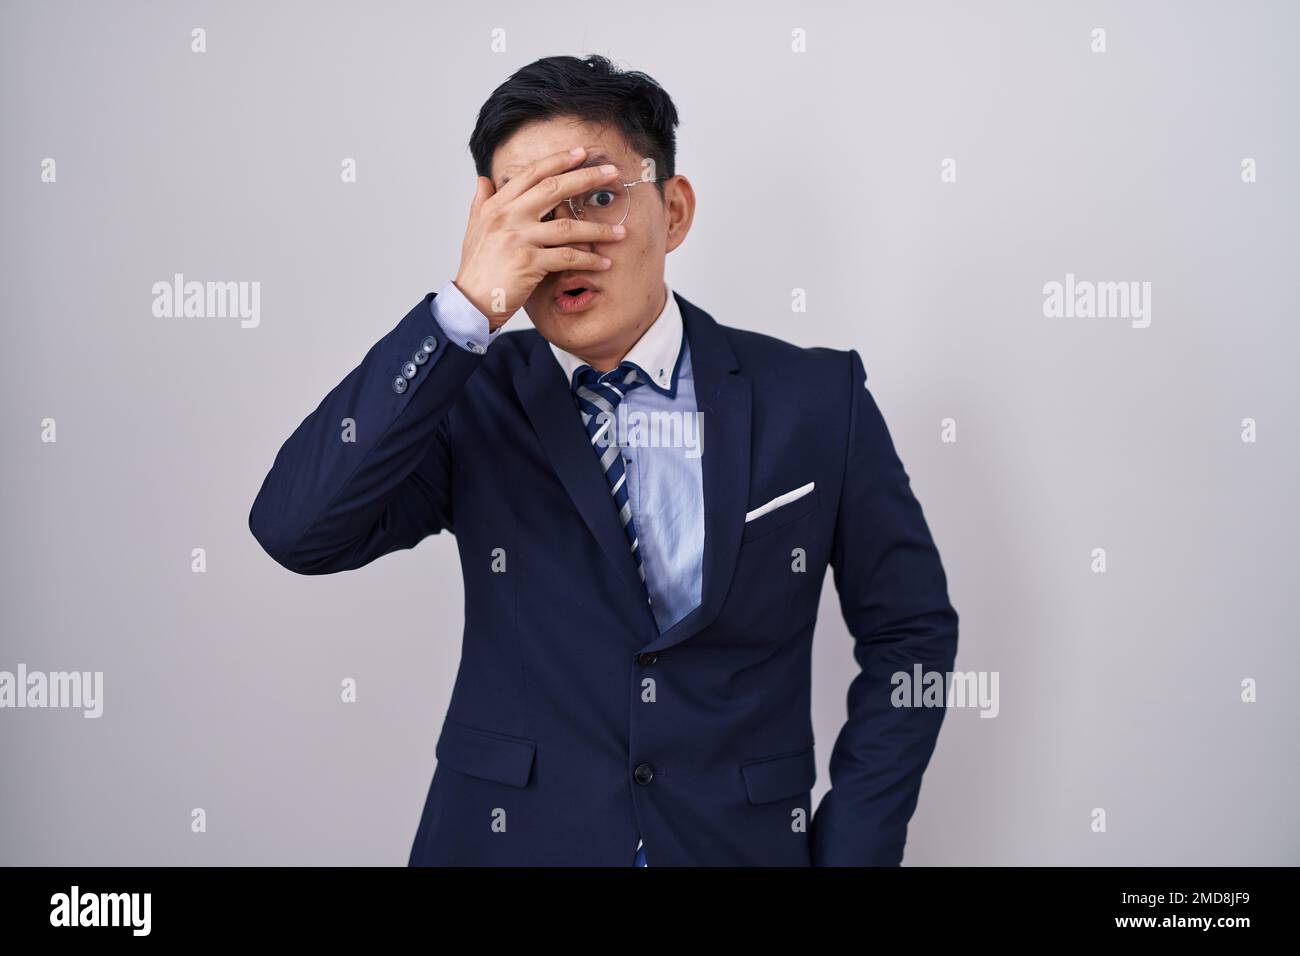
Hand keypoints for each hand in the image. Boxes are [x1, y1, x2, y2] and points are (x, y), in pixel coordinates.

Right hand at [453, 146, 628, 329]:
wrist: (469, 302)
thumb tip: (483, 179)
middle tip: (611, 172)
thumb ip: (481, 202)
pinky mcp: (528, 263)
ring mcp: (518, 239)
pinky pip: (567, 257)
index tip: (581, 153)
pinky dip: (588, 260)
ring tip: (621, 232)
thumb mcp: (475, 229)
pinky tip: (603, 262)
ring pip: (567, 227)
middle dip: (586, 178)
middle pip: (554, 189)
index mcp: (497, 205)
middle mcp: (507, 216)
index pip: (532, 174)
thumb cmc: (476, 267)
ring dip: (598, 229)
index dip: (559, 161)